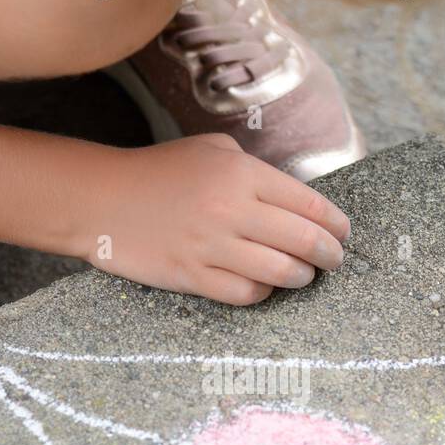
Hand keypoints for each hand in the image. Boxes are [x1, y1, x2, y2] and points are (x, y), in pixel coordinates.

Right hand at [82, 134, 349, 304]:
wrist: (102, 199)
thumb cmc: (160, 171)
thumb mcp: (211, 150)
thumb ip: (255, 169)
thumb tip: (296, 198)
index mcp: (242, 173)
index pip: (310, 204)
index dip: (336, 225)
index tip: (343, 234)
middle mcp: (232, 208)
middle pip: (304, 241)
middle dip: (330, 256)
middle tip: (334, 261)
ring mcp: (211, 245)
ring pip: (281, 272)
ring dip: (302, 278)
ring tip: (303, 276)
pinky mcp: (192, 275)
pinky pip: (246, 294)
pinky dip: (264, 292)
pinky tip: (265, 286)